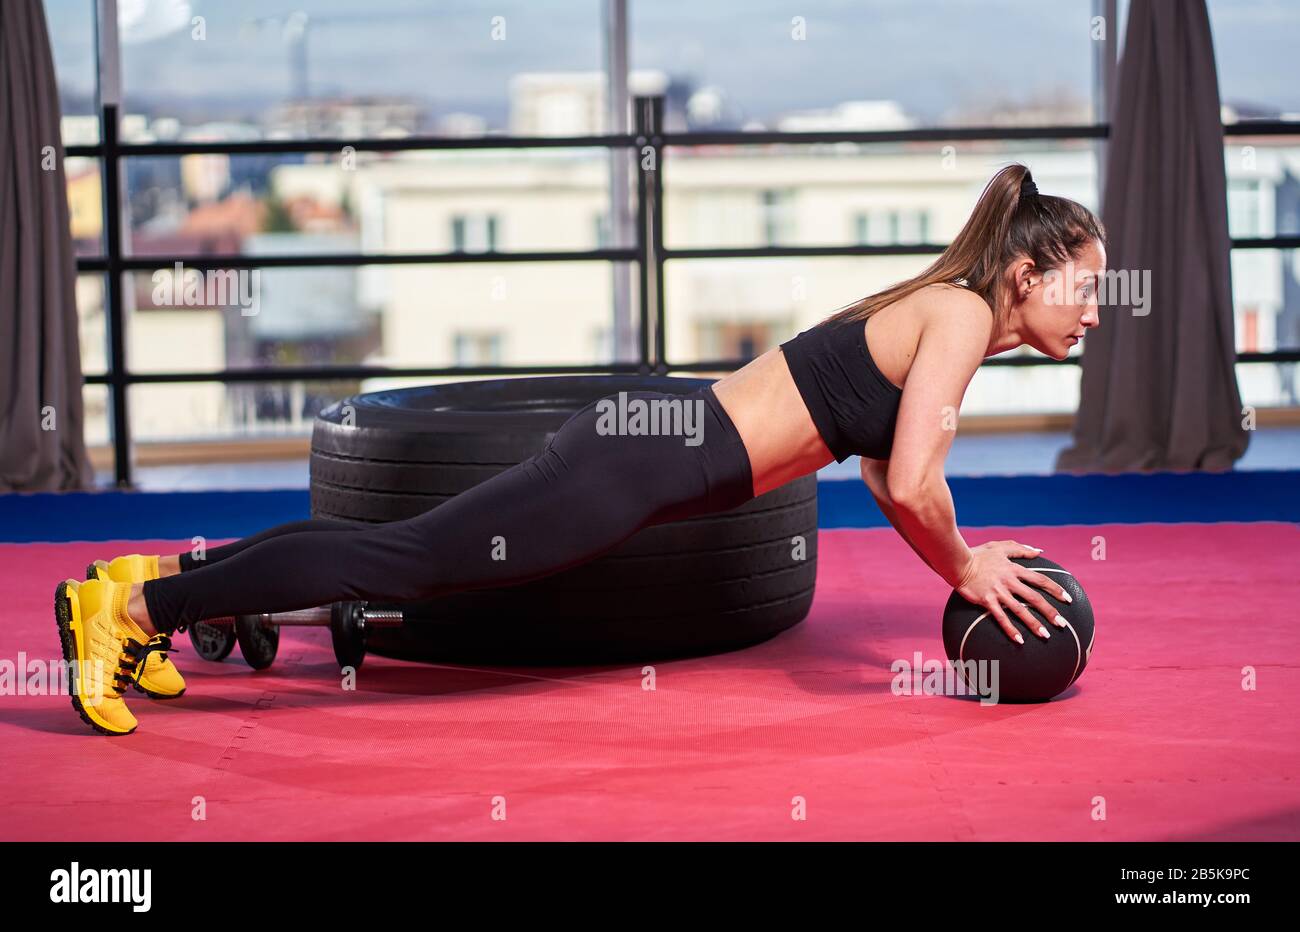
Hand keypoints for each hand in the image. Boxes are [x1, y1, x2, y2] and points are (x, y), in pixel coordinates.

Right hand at [953, 540, 1072, 643]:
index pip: (1040, 580)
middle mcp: (1009, 582)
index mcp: (1014, 569)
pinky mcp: (987, 601)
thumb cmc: (978, 554)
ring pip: (1020, 610)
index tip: (1068, 600)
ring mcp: (998, 592)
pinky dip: (1011, 629)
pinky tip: (1020, 640)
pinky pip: (1001, 618)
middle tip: (1062, 624)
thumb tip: (1039, 551)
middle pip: (1034, 598)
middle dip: (1050, 611)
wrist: (957, 563)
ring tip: (1046, 636)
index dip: (1055, 590)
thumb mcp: (1000, 546)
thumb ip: (1020, 548)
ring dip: (1034, 624)